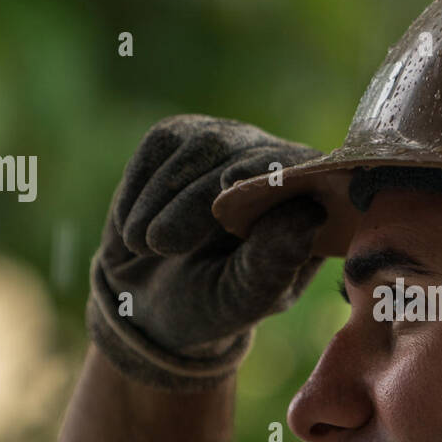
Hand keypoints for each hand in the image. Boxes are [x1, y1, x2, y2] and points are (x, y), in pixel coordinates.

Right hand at [86, 114, 326, 389]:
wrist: (148, 299)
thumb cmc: (210, 304)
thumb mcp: (241, 299)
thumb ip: (272, 264)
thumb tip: (308, 213)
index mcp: (310, 208)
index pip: (304, 175)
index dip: (270, 177)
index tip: (227, 190)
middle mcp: (278, 165)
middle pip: (247, 156)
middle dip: (197, 199)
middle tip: (163, 244)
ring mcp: (233, 145)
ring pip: (203, 144)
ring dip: (163, 196)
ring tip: (143, 244)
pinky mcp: (184, 137)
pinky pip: (162, 142)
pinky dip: (139, 186)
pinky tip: (131, 227)